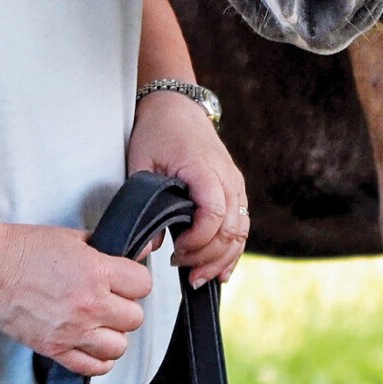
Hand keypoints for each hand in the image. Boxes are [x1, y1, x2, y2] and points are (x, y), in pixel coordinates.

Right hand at [0, 221, 151, 375]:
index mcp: (96, 272)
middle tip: (111, 298)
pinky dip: (97, 359)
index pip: (143, 285)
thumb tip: (142, 250)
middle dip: (125, 306)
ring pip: (119, 347)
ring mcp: (72, 331)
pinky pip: (93, 367)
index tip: (125, 279)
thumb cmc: (26, 248)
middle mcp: (89, 305)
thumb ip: (110, 245)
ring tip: (100, 322)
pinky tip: (91, 343)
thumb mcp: (73, 237)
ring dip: (113, 334)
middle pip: (135, 318)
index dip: (135, 280)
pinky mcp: (54, 350)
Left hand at [127, 92, 249, 288]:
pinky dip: (233, 250)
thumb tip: (148, 247)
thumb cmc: (158, 130)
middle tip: (182, 271)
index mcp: (204, 168)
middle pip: (231, 229)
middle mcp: (227, 177)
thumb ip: (143, 204)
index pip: (213, 214)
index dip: (197, 240)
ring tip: (199, 277)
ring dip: (222, 258)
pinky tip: (221, 270)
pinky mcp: (235, 188)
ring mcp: (235, 183)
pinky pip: (242, 225)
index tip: (174, 251)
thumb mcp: (140, 162)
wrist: (176, 106)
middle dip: (208, 257)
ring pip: (241, 231)